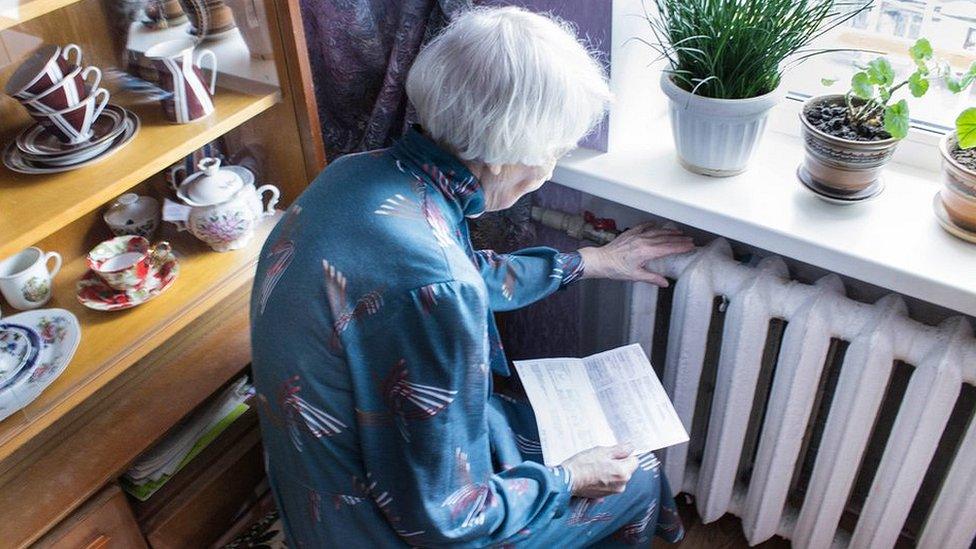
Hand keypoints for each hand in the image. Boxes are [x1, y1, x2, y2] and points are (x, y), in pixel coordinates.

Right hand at [560, 444, 637, 497]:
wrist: (567, 480)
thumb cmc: (583, 465)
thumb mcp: (602, 451)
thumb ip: (620, 449)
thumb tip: (630, 447)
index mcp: (623, 472)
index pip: (634, 460)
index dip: (625, 454)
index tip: (614, 452)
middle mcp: (621, 485)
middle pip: (626, 469)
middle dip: (617, 463)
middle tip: (602, 458)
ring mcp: (612, 492)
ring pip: (617, 477)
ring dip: (610, 471)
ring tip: (595, 467)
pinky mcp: (604, 495)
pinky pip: (609, 484)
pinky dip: (604, 479)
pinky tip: (593, 475)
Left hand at [577, 223, 693, 286]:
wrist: (600, 260)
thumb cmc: (616, 269)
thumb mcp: (636, 276)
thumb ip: (652, 278)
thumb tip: (665, 283)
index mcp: (646, 252)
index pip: (668, 248)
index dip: (681, 247)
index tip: (690, 246)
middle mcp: (642, 241)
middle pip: (665, 239)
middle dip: (679, 239)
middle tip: (689, 239)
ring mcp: (636, 236)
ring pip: (656, 231)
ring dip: (669, 232)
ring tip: (678, 232)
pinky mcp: (629, 233)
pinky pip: (643, 226)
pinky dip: (651, 225)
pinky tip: (656, 224)